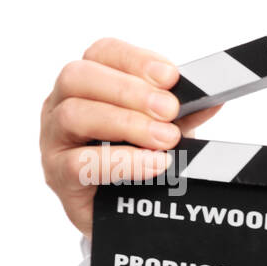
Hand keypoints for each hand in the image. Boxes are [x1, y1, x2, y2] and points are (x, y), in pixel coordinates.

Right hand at [39, 37, 223, 236]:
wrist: (124, 212)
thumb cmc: (137, 161)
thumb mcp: (166, 131)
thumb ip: (184, 115)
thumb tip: (213, 100)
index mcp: (88, 82)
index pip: (102, 53)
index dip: (136, 60)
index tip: (171, 77)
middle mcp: (61, 104)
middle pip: (79, 76)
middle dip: (129, 91)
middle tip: (170, 111)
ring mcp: (54, 140)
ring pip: (74, 115)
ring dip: (126, 123)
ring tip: (165, 139)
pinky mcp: (57, 177)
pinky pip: (78, 163)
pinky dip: (121, 162)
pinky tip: (153, 165)